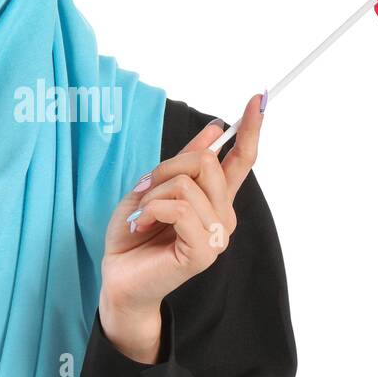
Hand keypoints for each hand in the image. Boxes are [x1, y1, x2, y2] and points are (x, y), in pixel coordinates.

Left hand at [98, 90, 266, 362]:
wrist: (118, 278)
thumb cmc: (134, 236)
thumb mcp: (153, 187)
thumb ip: (183, 162)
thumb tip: (215, 128)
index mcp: (215, 199)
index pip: (242, 159)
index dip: (251, 128)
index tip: (259, 98)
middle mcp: (223, 216)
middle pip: (206, 162)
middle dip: (166, 169)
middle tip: (146, 192)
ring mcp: (217, 235)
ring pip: (186, 185)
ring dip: (152, 196)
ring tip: (142, 218)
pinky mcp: (204, 252)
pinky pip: (178, 208)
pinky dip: (150, 211)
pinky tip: (142, 227)